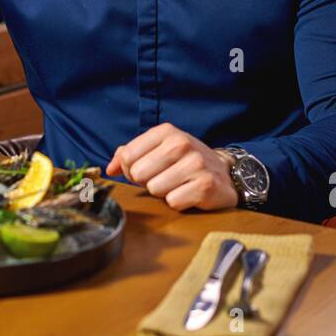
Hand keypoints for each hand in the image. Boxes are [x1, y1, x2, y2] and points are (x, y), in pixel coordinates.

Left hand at [105, 123, 238, 211]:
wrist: (225, 172)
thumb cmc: (184, 161)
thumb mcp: (158, 149)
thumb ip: (130, 155)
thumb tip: (110, 169)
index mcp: (166, 132)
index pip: (128, 156)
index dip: (131, 170)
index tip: (146, 171)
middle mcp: (181, 143)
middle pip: (139, 174)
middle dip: (146, 182)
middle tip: (163, 179)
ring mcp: (195, 164)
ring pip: (155, 189)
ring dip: (163, 193)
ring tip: (177, 185)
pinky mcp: (205, 185)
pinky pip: (173, 202)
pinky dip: (178, 203)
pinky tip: (188, 194)